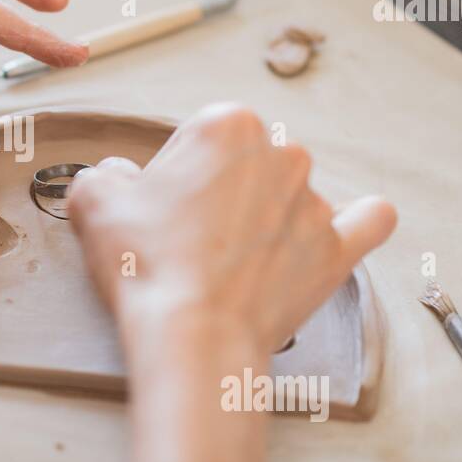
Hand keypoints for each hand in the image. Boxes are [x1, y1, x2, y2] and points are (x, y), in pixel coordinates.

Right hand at [68, 103, 396, 362]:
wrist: (191, 336)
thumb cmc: (144, 265)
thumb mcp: (94, 201)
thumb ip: (105, 172)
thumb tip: (119, 176)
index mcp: (226, 125)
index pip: (200, 138)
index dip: (175, 175)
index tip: (160, 210)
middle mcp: (281, 153)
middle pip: (248, 164)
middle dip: (222, 194)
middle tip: (189, 239)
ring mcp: (315, 202)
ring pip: (292, 196)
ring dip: (268, 219)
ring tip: (233, 264)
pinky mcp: (337, 249)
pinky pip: (368, 221)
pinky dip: (358, 223)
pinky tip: (340, 230)